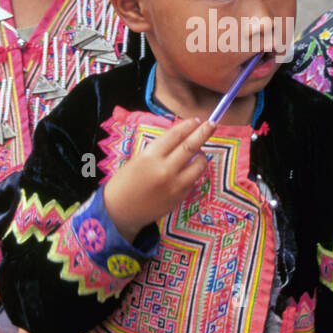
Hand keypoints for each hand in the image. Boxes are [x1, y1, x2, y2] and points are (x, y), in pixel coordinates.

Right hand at [102, 116, 216, 236]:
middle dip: (204, 132)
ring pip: (199, 164)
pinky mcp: (180, 197)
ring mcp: (175, 185)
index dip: (187, 126)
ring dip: (202, 155)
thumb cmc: (125, 182)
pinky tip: (186, 171)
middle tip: (212, 124)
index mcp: (150, 156)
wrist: (119, 211)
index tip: (196, 120)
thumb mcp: (139, 159)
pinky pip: (193, 180)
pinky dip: (193, 172)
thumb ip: (160, 150)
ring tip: (198, 153)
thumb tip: (182, 138)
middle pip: (191, 146)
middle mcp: (165, 169)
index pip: (175, 135)